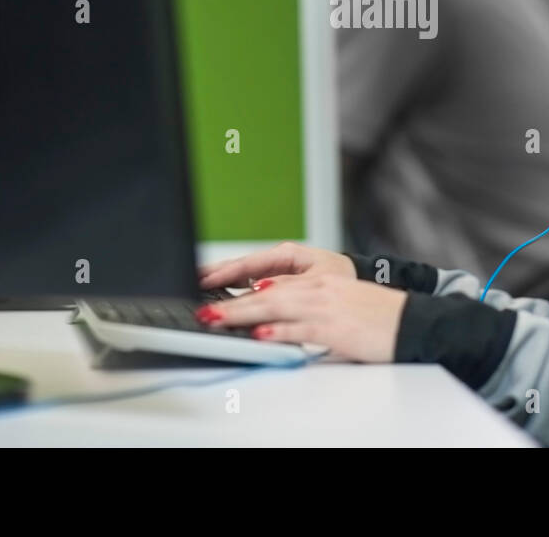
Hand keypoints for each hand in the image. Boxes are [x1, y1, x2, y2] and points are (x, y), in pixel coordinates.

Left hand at [196, 275, 406, 362]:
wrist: (412, 322)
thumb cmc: (376, 318)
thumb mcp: (337, 305)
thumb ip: (304, 309)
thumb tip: (267, 321)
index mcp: (318, 281)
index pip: (270, 282)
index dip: (238, 289)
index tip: (212, 296)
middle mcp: (319, 288)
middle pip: (265, 292)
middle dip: (231, 303)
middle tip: (203, 311)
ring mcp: (326, 306)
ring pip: (276, 306)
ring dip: (243, 314)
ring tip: (217, 320)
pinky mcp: (335, 327)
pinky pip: (300, 328)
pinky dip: (277, 331)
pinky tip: (259, 334)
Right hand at [198, 241, 355, 290]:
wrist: (358, 284)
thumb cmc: (342, 280)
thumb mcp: (318, 281)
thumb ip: (287, 286)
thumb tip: (259, 289)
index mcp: (288, 254)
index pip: (249, 264)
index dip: (225, 273)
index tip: (205, 280)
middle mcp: (279, 260)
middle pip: (241, 267)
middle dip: (215, 274)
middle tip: (190, 280)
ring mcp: (277, 270)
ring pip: (243, 275)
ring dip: (221, 280)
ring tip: (197, 284)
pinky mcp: (278, 282)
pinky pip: (251, 284)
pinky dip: (234, 287)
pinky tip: (221, 293)